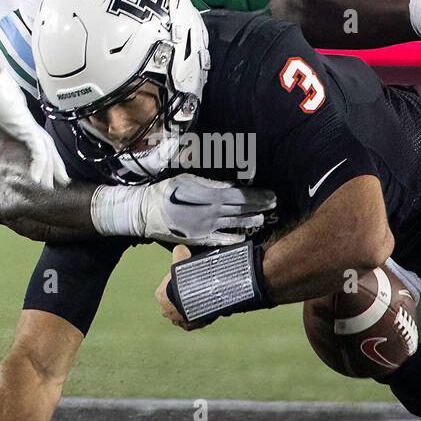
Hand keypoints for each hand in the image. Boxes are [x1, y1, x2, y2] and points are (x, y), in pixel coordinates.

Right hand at [0, 73, 69, 188]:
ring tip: (52, 187)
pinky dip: (40, 163)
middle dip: (54, 166)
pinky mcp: (26, 125)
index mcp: (18, 119)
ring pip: (46, 150)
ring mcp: (28, 123)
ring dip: (50, 170)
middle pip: (46, 147)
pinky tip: (39, 178)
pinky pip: (38, 148)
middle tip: (62, 182)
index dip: (41, 156)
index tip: (42, 170)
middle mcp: (27, 121)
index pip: (35, 141)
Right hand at [141, 175, 275, 245]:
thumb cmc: (166, 191)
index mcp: (208, 195)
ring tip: (263, 218)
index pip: (238, 195)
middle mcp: (210, 213)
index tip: (270, 194)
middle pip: (240, 209)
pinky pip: (221, 240)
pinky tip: (244, 238)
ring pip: (234, 224)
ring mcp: (206, 228)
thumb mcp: (188, 179)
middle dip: (259, 206)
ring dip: (251, 221)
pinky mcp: (199, 239)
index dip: (256, 195)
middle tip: (274, 204)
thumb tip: (233, 185)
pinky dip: (234, 239)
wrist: (145, 212)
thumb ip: (211, 183)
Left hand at [155, 245, 209, 329]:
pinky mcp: (189, 326)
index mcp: (161, 294)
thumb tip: (181, 247)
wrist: (195, 301)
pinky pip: (194, 322)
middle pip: (173, 304)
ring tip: (202, 303)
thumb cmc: (184, 281)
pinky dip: (199, 318)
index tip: (186, 282)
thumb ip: (179, 253)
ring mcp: (177, 319)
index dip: (176, 285)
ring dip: (191, 311)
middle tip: (195, 293)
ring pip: (183, 314)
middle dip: (182, 300)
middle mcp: (166, 309)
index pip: (165, 289)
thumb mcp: (180, 261)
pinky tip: (206, 312)